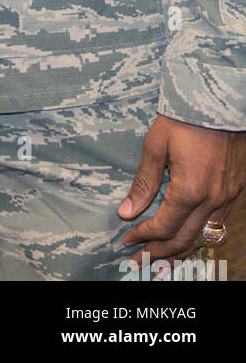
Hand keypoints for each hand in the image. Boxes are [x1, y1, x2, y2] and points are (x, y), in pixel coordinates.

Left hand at [119, 113, 245, 268]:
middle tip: (138, 261)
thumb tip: (126, 212)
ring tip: (159, 259)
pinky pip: (216, 223)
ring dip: (179, 249)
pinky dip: (198, 234)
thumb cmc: (184, 118)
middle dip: (158, 253)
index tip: (126, 238)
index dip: (143, 236)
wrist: (218, 101)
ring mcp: (227, 197)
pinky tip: (185, 237)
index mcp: (190, 190)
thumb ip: (143, 182)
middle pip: (184, 239)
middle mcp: (212, 199)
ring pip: (202, 235)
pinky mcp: (234, 191)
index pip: (164, 226)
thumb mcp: (156, 145)